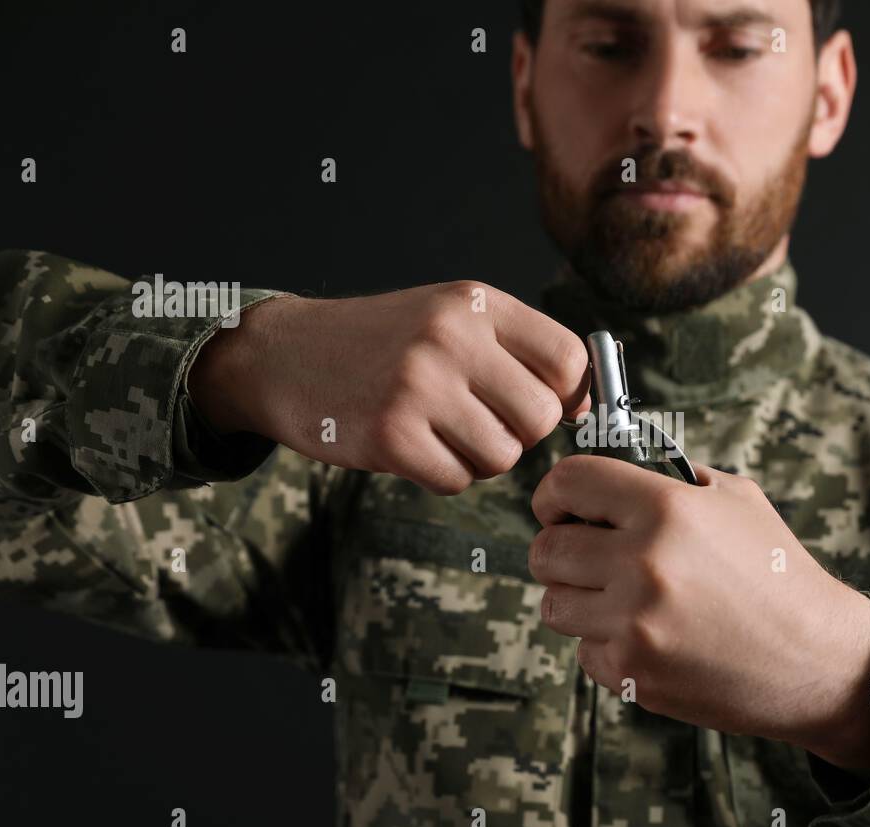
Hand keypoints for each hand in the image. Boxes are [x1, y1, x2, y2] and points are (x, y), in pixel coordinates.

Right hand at [188, 283, 590, 494]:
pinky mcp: (390, 434)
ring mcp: (420, 385)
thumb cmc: (381, 342)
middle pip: (541, 418)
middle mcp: (452, 337)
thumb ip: (518, 351)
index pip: (569, 360)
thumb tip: (586, 406)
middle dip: (519, 434)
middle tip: (480, 423)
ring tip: (440, 432)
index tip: (545, 407)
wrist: (283, 353)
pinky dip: (443, 475)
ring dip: (479, 459)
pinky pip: (457, 480)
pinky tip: (412, 447)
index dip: (568, 396)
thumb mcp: (451, 317)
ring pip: (503, 456)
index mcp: (476, 303)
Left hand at [529, 455, 869, 771]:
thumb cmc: (779, 574)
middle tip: (584, 557)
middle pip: (546, 550)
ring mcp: (634, 622)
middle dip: (558, 551)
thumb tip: (614, 474)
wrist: (817, 658)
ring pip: (555, 604)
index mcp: (666, 508)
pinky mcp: (634, 671)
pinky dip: (607, 645)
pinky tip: (650, 637)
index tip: (558, 508)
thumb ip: (673, 478)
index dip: (553, 494)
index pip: (568, 483)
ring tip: (618, 599)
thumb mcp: (737, 501)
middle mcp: (643, 562)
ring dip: (578, 600)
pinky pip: (585, 652)